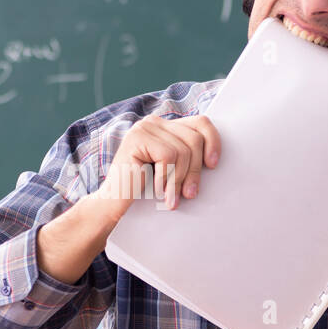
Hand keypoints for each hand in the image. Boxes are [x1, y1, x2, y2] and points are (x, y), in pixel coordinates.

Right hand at [87, 111, 220, 222]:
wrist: (113, 206)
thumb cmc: (144, 191)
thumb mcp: (173, 171)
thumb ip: (188, 158)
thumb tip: (214, 159)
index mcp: (164, 126)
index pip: (200, 123)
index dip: (212, 142)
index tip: (213, 165)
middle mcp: (154, 122)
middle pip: (194, 138)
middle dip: (195, 170)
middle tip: (190, 194)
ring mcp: (144, 128)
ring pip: (183, 150)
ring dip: (180, 179)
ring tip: (172, 198)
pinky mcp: (137, 138)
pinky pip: (168, 156)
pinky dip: (167, 178)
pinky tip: (158, 191)